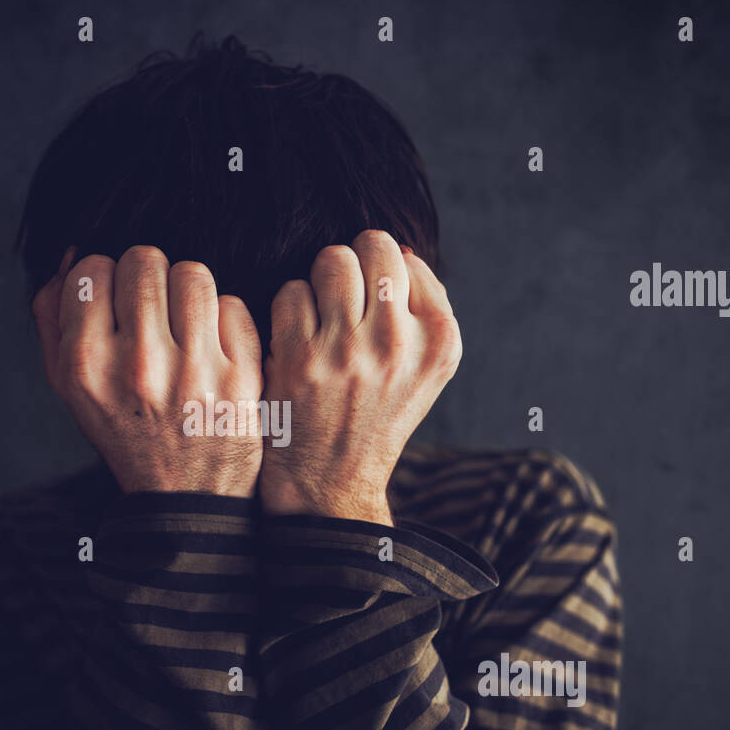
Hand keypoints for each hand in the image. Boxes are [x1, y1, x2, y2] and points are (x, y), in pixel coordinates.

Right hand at [32, 245, 264, 496]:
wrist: (184, 497)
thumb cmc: (124, 430)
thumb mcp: (69, 387)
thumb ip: (54, 317)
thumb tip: (73, 254)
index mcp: (87, 366)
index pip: (94, 269)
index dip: (105, 279)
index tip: (114, 304)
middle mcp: (138, 366)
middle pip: (144, 260)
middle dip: (147, 278)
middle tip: (153, 311)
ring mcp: (193, 371)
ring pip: (192, 273)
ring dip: (188, 291)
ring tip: (185, 322)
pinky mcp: (240, 377)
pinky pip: (232, 305)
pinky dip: (224, 320)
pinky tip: (213, 348)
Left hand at [259, 230, 462, 524]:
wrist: (332, 481)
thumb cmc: (376, 414)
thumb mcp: (426, 370)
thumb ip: (427, 307)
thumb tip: (402, 250)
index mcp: (439, 342)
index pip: (405, 255)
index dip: (380, 266)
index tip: (371, 298)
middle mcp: (399, 344)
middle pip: (371, 247)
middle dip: (352, 262)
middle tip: (343, 296)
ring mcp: (349, 351)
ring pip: (331, 261)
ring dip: (320, 280)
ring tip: (321, 313)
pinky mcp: (302, 360)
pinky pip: (292, 293)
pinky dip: (290, 308)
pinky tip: (296, 337)